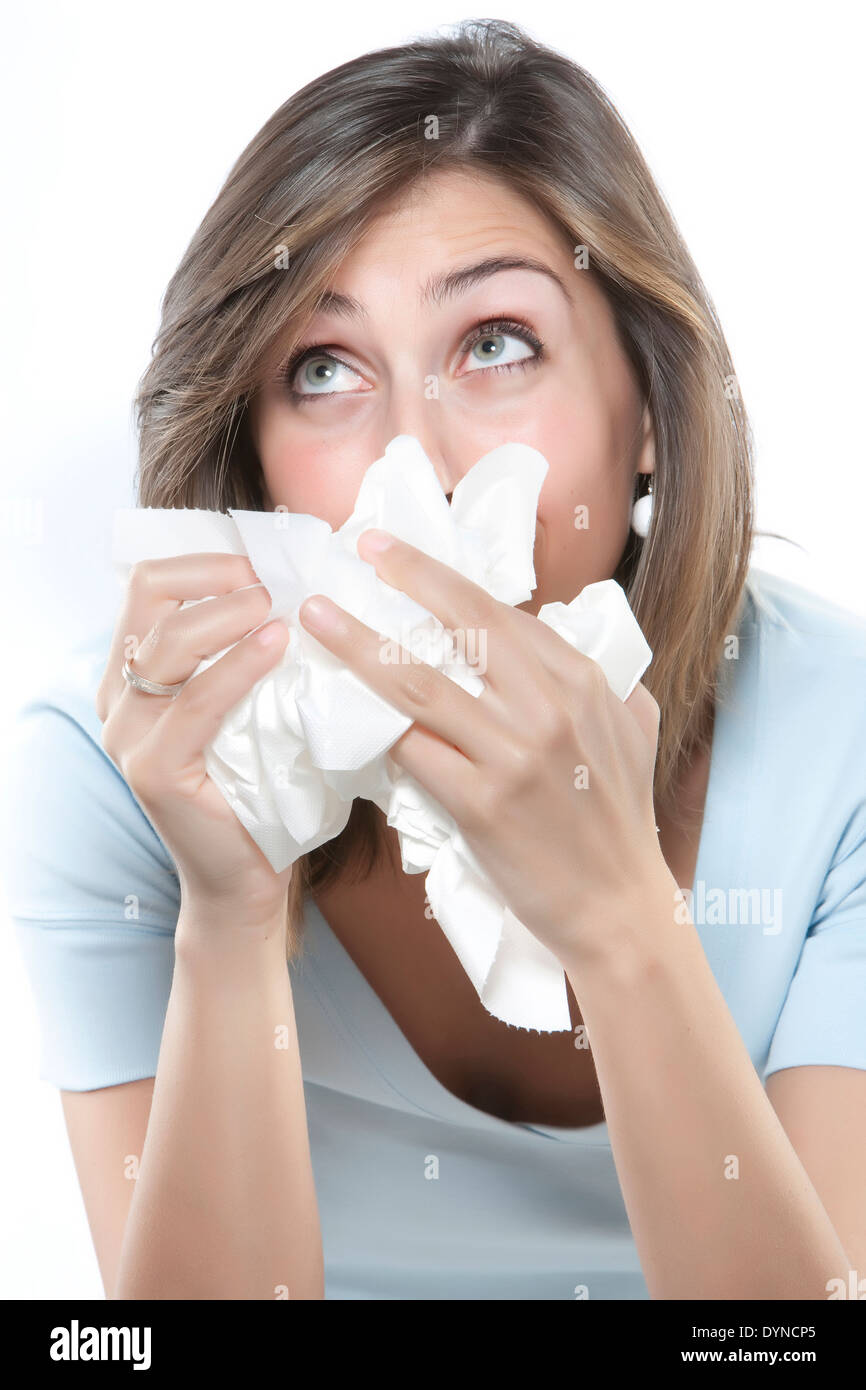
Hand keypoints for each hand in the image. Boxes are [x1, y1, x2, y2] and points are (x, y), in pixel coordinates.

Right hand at [96, 553, 292, 934]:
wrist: (248, 878)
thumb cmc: (261, 786)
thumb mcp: (253, 704)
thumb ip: (251, 650)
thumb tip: (305, 583)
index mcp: (135, 672)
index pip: (151, 581)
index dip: (208, 561)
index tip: (265, 562)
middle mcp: (119, 696)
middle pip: (150, 594)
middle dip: (216, 575)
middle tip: (274, 580)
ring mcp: (129, 735)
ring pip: (169, 641)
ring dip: (229, 612)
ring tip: (279, 605)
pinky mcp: (154, 771)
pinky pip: (194, 702)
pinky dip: (238, 666)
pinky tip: (278, 645)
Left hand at [298, 529, 666, 963]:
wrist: (618, 908)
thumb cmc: (622, 821)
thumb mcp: (632, 731)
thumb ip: (605, 681)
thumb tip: (566, 641)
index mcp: (581, 680)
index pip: (501, 611)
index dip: (442, 577)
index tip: (398, 552)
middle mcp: (550, 706)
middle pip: (463, 624)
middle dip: (406, 576)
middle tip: (358, 546)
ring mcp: (514, 754)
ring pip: (419, 683)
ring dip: (359, 644)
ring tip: (317, 618)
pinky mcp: (482, 803)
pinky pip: (412, 751)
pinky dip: (373, 727)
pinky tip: (337, 707)